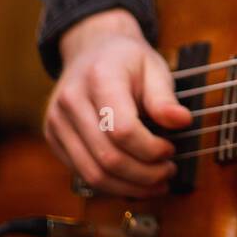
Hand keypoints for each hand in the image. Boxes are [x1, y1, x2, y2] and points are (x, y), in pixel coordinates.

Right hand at [43, 8, 191, 196]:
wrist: (91, 49)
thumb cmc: (126, 60)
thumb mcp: (154, 68)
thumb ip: (164, 98)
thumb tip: (182, 122)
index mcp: (99, 78)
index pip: (122, 130)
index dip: (150, 149)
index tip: (170, 150)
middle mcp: (71, 100)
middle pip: (107, 157)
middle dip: (144, 174)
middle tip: (168, 172)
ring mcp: (57, 121)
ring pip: (92, 174)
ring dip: (128, 187)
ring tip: (155, 183)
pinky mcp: (54, 137)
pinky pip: (81, 173)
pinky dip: (111, 184)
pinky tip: (133, 180)